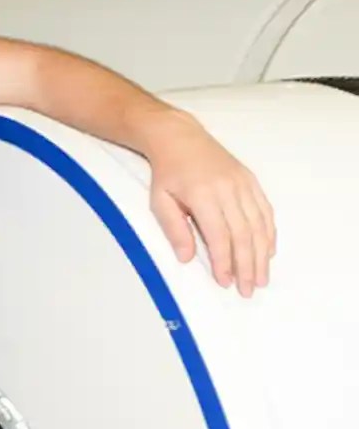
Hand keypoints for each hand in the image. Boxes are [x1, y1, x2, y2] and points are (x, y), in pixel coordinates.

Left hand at [143, 113, 275, 297]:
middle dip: (247, 266)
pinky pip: (265, 211)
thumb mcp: (160, 200)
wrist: (180, 138)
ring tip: (261, 278)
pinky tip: (268, 252)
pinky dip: (269, 234)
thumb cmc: (168, 172)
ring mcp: (243, 184)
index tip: (225, 282)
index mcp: (203, 195)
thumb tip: (186, 258)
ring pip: (258, 226)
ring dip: (262, 255)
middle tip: (248, 289)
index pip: (219, 236)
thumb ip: (174, 229)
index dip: (225, 262)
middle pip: (243, 235)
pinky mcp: (251, 181)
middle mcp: (228, 190)